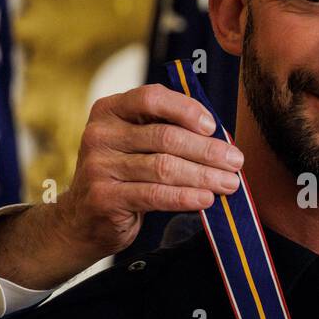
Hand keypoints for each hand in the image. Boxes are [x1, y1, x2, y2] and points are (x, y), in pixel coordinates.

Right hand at [0, 85, 242, 288]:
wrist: (83, 219)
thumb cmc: (122, 176)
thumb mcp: (134, 145)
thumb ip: (165, 132)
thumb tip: (219, 138)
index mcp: (110, 110)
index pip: (151, 98)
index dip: (186, 109)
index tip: (213, 126)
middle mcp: (101, 134)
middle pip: (165, 137)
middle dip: (207, 150)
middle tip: (236, 162)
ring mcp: (99, 166)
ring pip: (164, 167)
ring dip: (203, 176)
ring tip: (229, 183)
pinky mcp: (104, 197)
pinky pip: (154, 195)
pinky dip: (185, 197)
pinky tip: (206, 199)